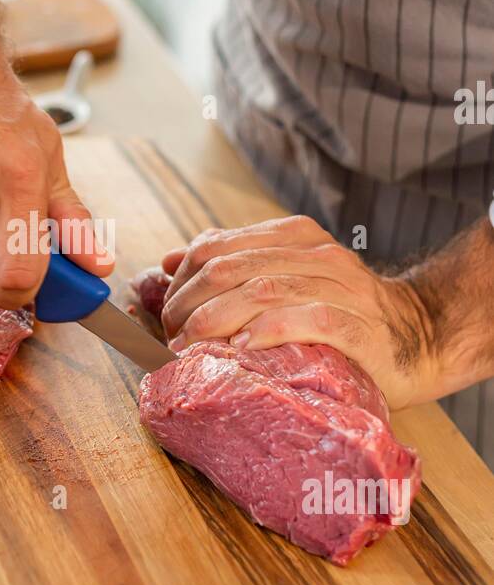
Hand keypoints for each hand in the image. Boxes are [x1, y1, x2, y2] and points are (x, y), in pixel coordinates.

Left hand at [159, 216, 438, 409]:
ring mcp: (338, 287)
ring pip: (261, 291)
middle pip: (229, 269)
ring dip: (215, 321)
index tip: (165, 317)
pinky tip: (243, 348)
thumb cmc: (344, 314)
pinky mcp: (356, 325)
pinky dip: (269, 331)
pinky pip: (307, 319)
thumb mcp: (288, 280)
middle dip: (188, 306)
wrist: (420, 336)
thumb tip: (170, 261)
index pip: (215, 247)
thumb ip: (235, 266)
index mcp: (292, 237)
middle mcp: (314, 255)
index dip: (180, 283)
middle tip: (171, 341)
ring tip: (192, 348)